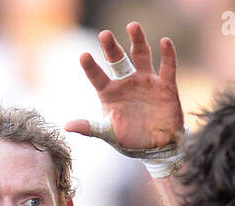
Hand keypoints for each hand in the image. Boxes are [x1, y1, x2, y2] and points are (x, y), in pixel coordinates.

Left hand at [65, 22, 183, 157]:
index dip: (90, 67)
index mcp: (110, 93)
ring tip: (132, 26)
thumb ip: (90, 128)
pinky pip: (167, 67)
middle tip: (105, 35)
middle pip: (117, 59)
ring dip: (137, 41)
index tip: (84, 56)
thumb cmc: (130, 141)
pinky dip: (167, 55)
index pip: (97, 76)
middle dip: (111, 47)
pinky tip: (165, 42)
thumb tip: (67, 126)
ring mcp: (146, 81)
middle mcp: (126, 83)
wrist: (157, 149)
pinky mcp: (165, 86)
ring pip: (141, 55)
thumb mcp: (108, 133)